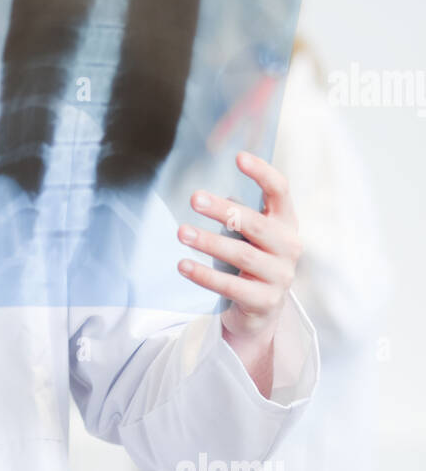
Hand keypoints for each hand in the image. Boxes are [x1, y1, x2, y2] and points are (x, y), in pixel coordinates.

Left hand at [176, 150, 300, 387]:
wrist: (261, 313)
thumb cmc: (250, 263)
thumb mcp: (250, 236)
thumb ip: (237, 214)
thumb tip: (202, 192)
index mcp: (286, 223)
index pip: (281, 191)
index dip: (262, 173)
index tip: (239, 157)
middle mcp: (289, 247)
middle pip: (256, 224)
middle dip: (223, 210)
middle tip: (194, 198)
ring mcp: (280, 276)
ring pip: (242, 255)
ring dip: (209, 242)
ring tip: (182, 232)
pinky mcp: (265, 301)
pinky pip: (231, 286)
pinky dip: (205, 276)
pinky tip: (183, 265)